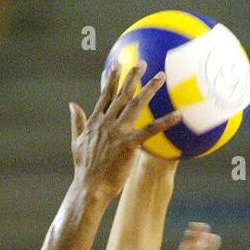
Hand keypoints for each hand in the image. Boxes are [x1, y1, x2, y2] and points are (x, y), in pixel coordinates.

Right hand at [70, 63, 181, 202]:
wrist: (89, 187)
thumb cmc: (84, 168)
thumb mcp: (77, 141)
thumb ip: (77, 121)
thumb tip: (72, 104)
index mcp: (96, 121)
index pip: (105, 95)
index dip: (111, 79)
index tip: (117, 65)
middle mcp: (107, 122)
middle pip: (122, 95)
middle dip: (132, 77)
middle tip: (143, 62)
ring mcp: (118, 132)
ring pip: (136, 106)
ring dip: (149, 90)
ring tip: (161, 77)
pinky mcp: (129, 145)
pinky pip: (150, 130)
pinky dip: (165, 122)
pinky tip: (177, 115)